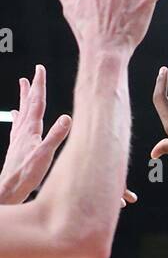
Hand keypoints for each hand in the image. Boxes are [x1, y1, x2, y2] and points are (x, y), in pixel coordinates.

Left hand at [0, 67, 70, 204]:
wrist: (9, 188)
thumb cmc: (27, 174)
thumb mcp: (45, 155)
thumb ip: (56, 136)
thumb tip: (67, 118)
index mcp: (31, 130)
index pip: (36, 102)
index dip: (39, 85)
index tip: (39, 69)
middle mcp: (22, 130)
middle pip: (28, 104)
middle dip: (31, 87)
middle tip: (32, 73)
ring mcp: (18, 138)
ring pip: (22, 112)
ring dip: (23, 98)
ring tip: (22, 85)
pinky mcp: (17, 146)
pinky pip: (17, 125)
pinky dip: (18, 116)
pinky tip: (15, 115)